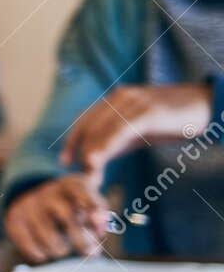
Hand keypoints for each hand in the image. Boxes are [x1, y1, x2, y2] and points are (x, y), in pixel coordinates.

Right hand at [4, 175, 110, 263]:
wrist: (35, 201)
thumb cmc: (72, 209)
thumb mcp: (88, 208)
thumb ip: (99, 218)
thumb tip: (100, 228)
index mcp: (71, 185)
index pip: (82, 191)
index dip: (92, 207)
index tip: (99, 226)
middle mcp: (49, 192)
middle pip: (66, 216)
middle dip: (79, 239)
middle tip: (87, 253)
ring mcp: (30, 204)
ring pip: (45, 233)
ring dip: (57, 248)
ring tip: (61, 251)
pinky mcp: (15, 218)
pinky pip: (25, 240)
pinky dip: (36, 252)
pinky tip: (42, 254)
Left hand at [59, 83, 210, 183]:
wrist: (206, 107)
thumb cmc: (171, 121)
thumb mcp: (139, 132)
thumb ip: (117, 142)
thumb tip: (93, 161)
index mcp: (115, 100)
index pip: (85, 121)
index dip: (73, 141)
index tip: (65, 161)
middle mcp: (120, 97)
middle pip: (90, 125)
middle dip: (80, 150)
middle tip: (77, 174)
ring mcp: (134, 102)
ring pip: (103, 127)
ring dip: (92, 151)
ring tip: (86, 170)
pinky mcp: (148, 111)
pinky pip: (121, 128)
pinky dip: (107, 144)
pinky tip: (100, 158)